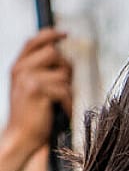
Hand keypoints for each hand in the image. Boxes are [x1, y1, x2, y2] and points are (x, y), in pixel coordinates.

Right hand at [4, 28, 72, 161]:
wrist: (21, 136)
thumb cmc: (32, 114)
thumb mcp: (32, 88)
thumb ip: (42, 70)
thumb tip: (62, 54)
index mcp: (18, 67)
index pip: (34, 41)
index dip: (50, 34)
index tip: (65, 34)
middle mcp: (20, 69)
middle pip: (55, 54)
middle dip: (66, 69)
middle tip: (65, 87)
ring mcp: (28, 79)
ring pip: (63, 74)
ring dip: (68, 90)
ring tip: (60, 103)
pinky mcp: (37, 90)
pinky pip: (65, 90)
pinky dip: (69, 103)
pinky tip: (62, 111)